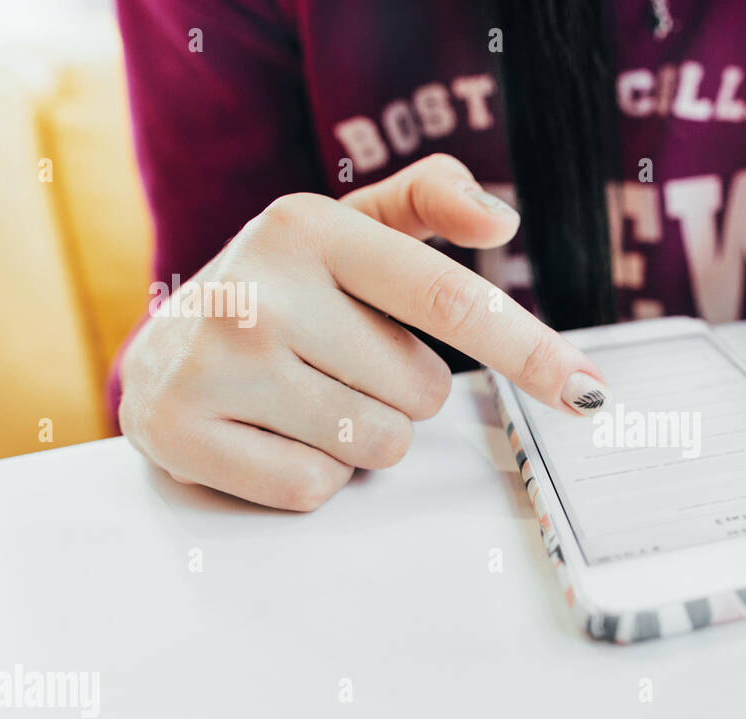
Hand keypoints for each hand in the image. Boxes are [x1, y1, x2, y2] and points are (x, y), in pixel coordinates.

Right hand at [118, 154, 608, 510]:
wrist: (157, 351)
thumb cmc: (278, 291)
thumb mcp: (344, 228)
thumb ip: (425, 203)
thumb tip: (501, 219)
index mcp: (309, 227)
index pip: (449, 301)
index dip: (530, 350)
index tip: (589, 393)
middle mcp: (260, 290)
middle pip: (421, 392)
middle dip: (398, 392)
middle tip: (335, 364)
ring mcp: (214, 364)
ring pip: (376, 446)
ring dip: (358, 436)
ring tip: (302, 399)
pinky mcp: (180, 435)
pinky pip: (316, 487)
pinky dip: (309, 475)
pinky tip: (267, 435)